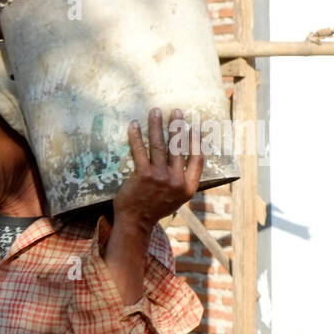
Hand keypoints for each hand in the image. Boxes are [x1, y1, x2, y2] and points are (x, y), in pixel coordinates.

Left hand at [115, 108, 203, 229]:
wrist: (136, 222)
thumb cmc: (155, 208)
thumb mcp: (177, 198)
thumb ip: (183, 181)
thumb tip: (189, 159)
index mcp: (188, 187)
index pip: (197, 159)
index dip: (197, 141)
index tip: (195, 126)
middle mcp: (176, 181)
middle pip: (179, 148)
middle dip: (177, 126)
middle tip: (176, 111)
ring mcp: (160, 177)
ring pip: (160, 146)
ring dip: (157, 126)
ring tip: (156, 112)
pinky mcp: (143, 175)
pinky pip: (140, 151)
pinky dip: (137, 137)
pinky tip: (135, 125)